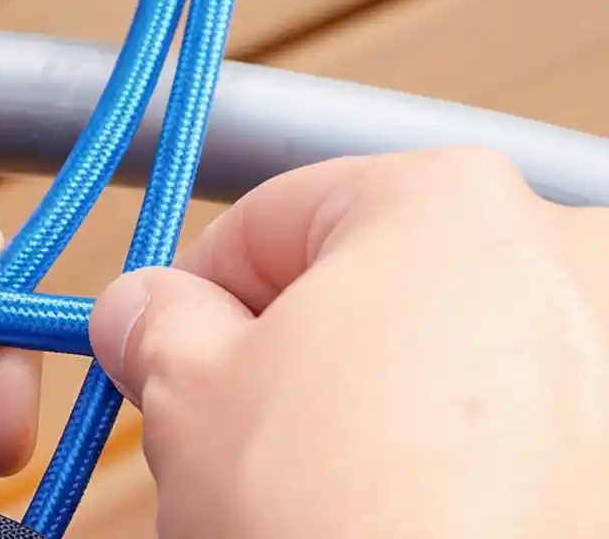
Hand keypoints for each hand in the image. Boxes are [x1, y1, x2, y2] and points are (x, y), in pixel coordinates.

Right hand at [90, 148, 608, 537]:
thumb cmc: (354, 526)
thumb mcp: (192, 402)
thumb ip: (156, 324)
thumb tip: (144, 311)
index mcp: (444, 200)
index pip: (275, 217)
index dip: (201, 289)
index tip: (174, 345)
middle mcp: (561, 253)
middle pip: (371, 281)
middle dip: (295, 355)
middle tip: (244, 433)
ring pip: (449, 353)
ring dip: (378, 405)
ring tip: (333, 493)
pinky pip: (525, 420)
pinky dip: (465, 456)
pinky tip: (415, 513)